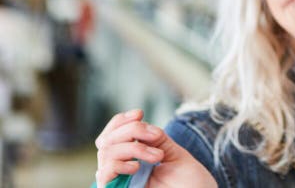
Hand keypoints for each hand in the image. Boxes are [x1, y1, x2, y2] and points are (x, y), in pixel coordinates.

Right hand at [95, 109, 216, 187]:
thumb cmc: (191, 183)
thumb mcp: (175, 154)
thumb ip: (157, 139)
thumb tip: (141, 123)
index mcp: (135, 157)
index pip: (114, 133)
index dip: (122, 120)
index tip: (140, 113)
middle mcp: (124, 168)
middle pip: (107, 140)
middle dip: (131, 130)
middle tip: (156, 136)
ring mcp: (120, 180)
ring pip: (106, 153)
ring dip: (132, 148)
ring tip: (157, 156)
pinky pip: (103, 174)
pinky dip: (118, 165)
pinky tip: (136, 167)